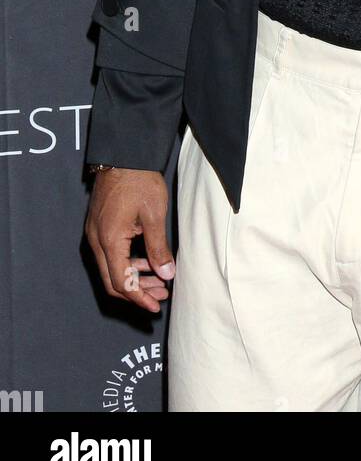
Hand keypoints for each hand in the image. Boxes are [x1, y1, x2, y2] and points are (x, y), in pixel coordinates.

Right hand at [85, 168, 174, 312]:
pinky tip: (147, 262)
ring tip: (160, 281)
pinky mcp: (98, 226)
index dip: (139, 298)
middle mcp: (96, 240)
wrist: (124, 153)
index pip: (121, 282)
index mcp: (109, 240)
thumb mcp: (154, 215)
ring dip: (134, 278)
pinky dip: (128, 263)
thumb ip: (158, 247)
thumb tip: (167, 274)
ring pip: (111, 268)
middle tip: (161, 296)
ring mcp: (95, 233)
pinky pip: (110, 254)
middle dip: (138, 292)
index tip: (155, 307)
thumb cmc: (140, 180)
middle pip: (113, 280)